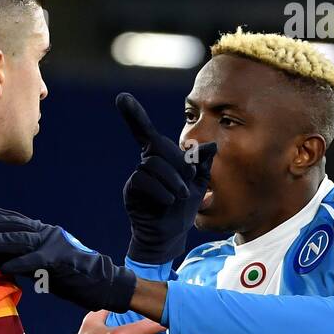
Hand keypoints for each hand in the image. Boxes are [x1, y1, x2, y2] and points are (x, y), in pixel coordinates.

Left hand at [0, 200, 135, 311]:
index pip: (10, 219)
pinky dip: (19, 263)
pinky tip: (3, 265)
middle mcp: (45, 233)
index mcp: (40, 232)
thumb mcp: (42, 264)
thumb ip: (22, 258)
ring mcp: (53, 245)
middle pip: (11, 224)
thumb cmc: (71, 276)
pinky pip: (36, 261)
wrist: (103, 282)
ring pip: (20, 240)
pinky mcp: (60, 261)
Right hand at [118, 94, 215, 265]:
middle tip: (190, 180)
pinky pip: (145, 181)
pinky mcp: (131, 191)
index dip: (134, 115)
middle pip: (159, 147)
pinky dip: (162, 191)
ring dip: (173, 181)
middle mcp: (146, 163)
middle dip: (178, 164)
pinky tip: (168, 202)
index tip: (121, 97)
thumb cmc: (183, 209)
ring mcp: (137, 176)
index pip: (146, 132)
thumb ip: (202, 165)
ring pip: (154, 165)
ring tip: (181, 197)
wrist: (168, 236)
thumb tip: (211, 146)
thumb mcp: (198, 185)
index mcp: (162, 157)